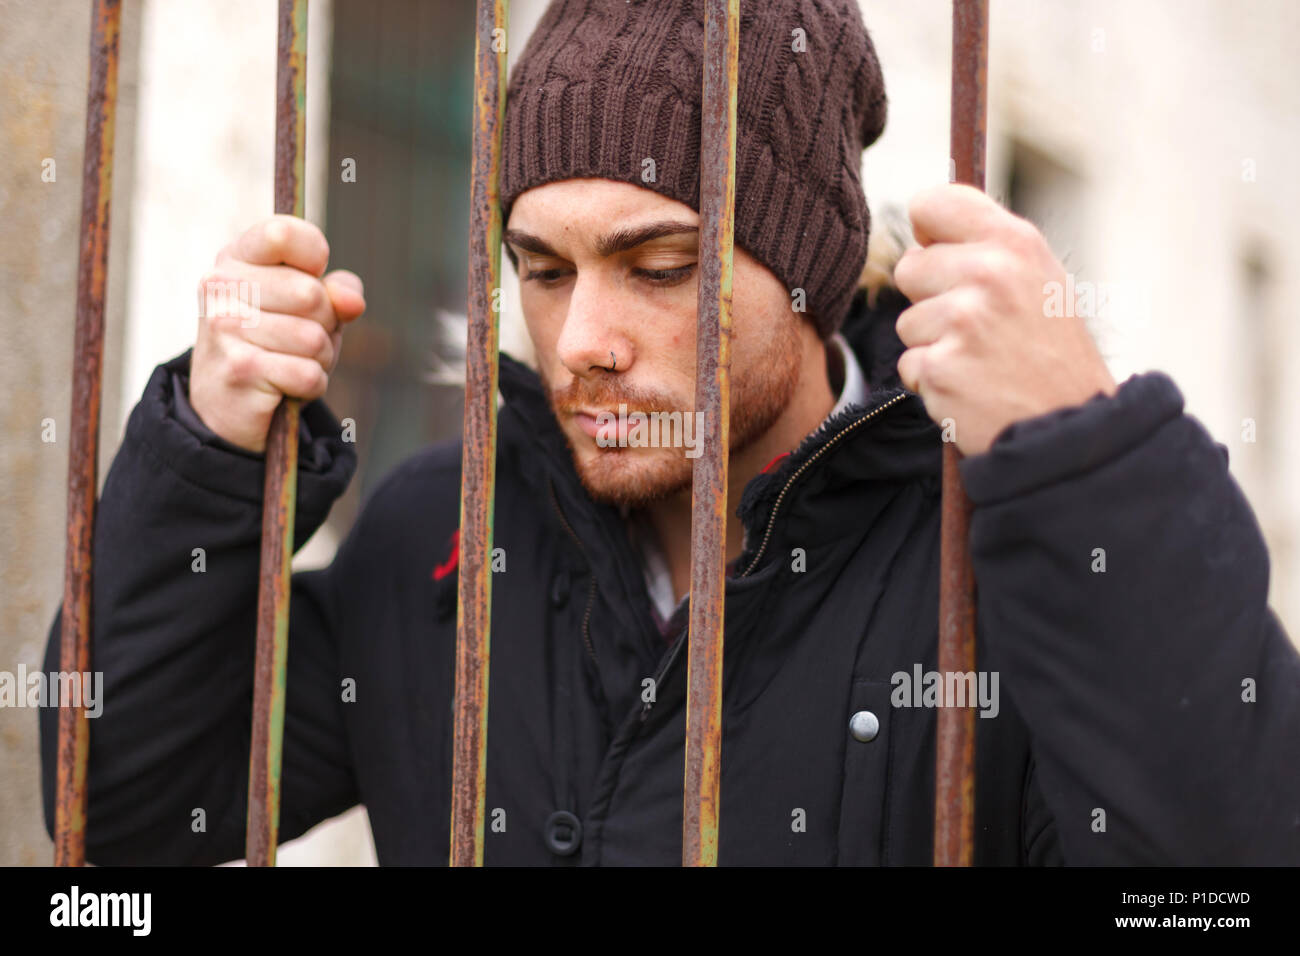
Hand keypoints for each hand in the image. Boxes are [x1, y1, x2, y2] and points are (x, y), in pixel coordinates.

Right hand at [190, 215, 365, 452]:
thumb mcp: (311, 309)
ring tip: (291, 362)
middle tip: (298, 338)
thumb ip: (337, 291)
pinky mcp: (239, 369)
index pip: (284, 234)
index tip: (310, 276)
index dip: (314, 256)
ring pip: (313, 338)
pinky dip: (311, 385)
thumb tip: (352, 300)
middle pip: (311, 295)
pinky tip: (285, 385)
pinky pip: (308, 374)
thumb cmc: (276, 344)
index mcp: (237, 258)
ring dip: (318, 358)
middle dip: (324, 324)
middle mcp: (221, 286)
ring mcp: (225, 327)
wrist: (227, 403)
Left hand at [893, 184, 1117, 455]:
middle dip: (930, 299)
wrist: (1070, 429)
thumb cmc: (1053, 355)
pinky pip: (909, 365)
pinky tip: (971, 388)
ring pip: (906, 322)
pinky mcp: (940, 368)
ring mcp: (963, 321)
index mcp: (1016, 242)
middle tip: (978, 328)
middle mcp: (989, 273)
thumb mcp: (1040, 282)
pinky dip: (931, 382)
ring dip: (932, 345)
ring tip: (981, 361)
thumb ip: (989, 249)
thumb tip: (922, 232)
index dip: (927, 232)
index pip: (933, 204)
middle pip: (909, 268)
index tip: (939, 252)